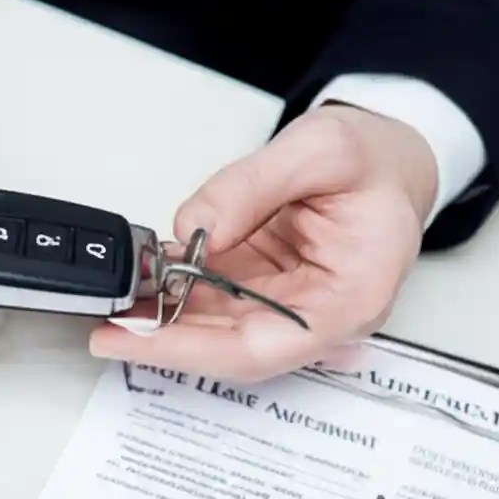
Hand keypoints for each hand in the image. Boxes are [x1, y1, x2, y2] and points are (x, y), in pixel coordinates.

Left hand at [89, 104, 438, 380]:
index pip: (264, 347)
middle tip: (106, 327)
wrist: (392, 158)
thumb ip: (252, 186)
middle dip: (165, 340)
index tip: (137, 339)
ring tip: (116, 301)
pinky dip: (178, 290)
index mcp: (352, 297)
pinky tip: (145, 278)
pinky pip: (217, 300)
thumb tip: (194, 227)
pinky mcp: (267, 288)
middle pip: (233, 347)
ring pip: (218, 329)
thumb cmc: (376, 161)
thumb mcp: (322, 148)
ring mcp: (290, 304)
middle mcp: (320, 314)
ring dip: (165, 319)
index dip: (192, 350)